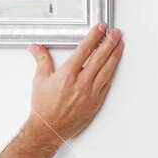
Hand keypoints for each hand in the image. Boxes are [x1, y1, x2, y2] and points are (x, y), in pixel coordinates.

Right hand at [27, 23, 122, 140]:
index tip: (100, 28)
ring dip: (115, 55)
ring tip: (120, 45)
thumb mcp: (40, 80)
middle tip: (116, 33)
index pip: (85, 49)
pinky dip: (111, 72)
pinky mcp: (96, 101)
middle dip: (109, 42)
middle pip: (100, 57)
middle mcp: (81, 82)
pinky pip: (106, 84)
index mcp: (68, 74)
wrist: (50, 129)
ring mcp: (91, 92)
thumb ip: (41, 61)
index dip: (94, 36)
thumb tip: (37, 48)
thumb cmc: (44, 108)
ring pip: (107, 69)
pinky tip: (114, 66)